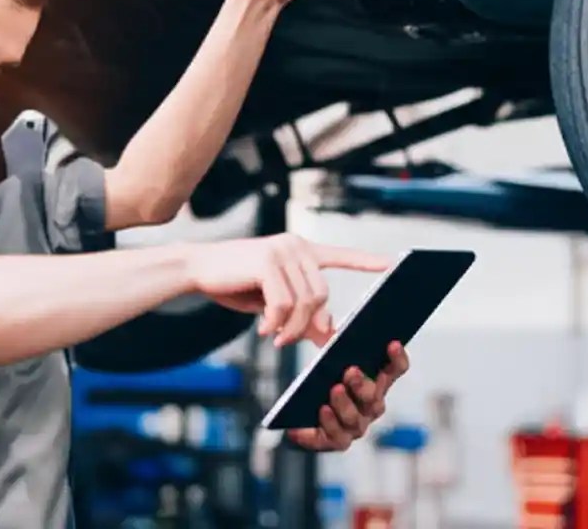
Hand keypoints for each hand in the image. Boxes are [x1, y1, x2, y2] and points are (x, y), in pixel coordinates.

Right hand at [187, 233, 390, 346]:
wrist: (198, 268)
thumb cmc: (235, 284)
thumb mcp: (272, 303)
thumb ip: (301, 314)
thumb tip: (329, 336)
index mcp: (300, 250)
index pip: (338, 255)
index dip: (364, 261)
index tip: (390, 264)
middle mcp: (295, 245)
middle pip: (320, 295)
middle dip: (308, 325)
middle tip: (289, 342)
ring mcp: (282, 250)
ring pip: (303, 302)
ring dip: (290, 328)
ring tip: (276, 339)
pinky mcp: (267, 260)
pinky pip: (282, 302)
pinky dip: (275, 322)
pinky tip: (264, 329)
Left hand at [288, 341, 410, 451]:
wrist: (300, 408)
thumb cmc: (320, 375)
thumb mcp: (324, 351)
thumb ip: (328, 337)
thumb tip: (328, 329)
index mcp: (375, 381)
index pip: (395, 369)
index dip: (397, 358)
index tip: (392, 343)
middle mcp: (370, 406)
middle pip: (373, 398)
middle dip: (363, 385)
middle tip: (351, 371)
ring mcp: (356, 425)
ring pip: (354, 420)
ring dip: (344, 406)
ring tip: (332, 392)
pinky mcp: (337, 440)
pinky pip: (334, 439)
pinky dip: (322, 429)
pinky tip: (304, 424)